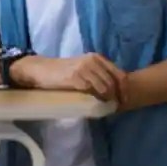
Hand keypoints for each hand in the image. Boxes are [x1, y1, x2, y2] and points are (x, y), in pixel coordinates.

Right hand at [12, 53, 127, 104]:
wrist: (41, 69)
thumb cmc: (63, 72)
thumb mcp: (84, 68)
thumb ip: (97, 74)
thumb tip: (114, 91)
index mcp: (97, 58)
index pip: (120, 75)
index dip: (125, 90)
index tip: (124, 101)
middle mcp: (92, 61)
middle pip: (114, 83)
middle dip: (116, 97)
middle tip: (114, 107)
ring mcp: (83, 68)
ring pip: (105, 88)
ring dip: (107, 100)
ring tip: (104, 107)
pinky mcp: (74, 77)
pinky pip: (91, 90)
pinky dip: (96, 99)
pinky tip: (95, 104)